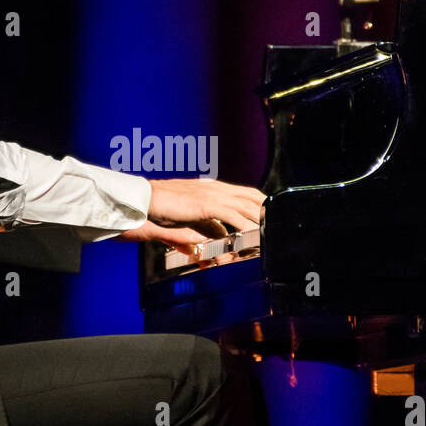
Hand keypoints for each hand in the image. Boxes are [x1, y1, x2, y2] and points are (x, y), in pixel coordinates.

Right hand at [118, 178, 264, 250]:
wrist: (145, 198)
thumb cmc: (162, 207)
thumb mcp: (189, 217)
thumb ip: (205, 226)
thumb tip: (218, 237)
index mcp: (213, 188)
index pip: (245, 192)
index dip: (260, 202)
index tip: (271, 213)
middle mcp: (216, 189)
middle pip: (251, 197)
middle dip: (267, 209)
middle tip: (280, 223)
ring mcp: (213, 195)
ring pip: (246, 206)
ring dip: (261, 218)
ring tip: (273, 231)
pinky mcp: (207, 205)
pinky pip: (234, 216)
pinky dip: (247, 225)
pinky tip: (255, 234)